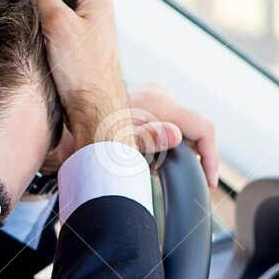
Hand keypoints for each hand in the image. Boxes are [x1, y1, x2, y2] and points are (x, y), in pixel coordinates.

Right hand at [33, 0, 132, 154]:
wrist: (94, 110)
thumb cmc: (83, 69)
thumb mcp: (57, 21)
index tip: (17, 0)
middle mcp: (96, 13)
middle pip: (55, 2)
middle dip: (38, 12)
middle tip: (22, 23)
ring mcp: (89, 34)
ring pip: (54, 23)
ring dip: (40, 31)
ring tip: (33, 42)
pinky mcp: (81, 54)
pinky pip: (57, 41)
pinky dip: (46, 45)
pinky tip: (39, 54)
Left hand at [39, 84, 222, 187]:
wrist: (66, 108)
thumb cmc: (87, 127)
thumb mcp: (117, 140)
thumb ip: (148, 139)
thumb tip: (176, 136)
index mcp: (160, 103)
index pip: (203, 128)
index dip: (211, 157)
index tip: (209, 181)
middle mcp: (161, 96)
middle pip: (193, 129)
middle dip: (192, 157)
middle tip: (182, 180)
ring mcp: (153, 97)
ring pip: (180, 128)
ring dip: (177, 152)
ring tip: (159, 172)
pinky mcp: (144, 103)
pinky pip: (165, 124)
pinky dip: (164, 145)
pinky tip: (148, 160)